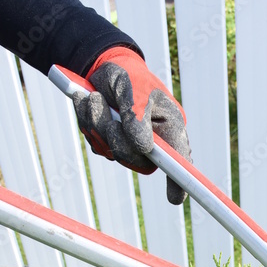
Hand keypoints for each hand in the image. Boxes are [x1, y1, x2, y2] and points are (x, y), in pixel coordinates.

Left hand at [72, 46, 191, 204]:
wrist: (105, 69)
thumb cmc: (130, 77)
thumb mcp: (136, 88)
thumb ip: (139, 116)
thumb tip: (143, 146)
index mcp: (170, 131)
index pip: (179, 162)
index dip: (179, 182)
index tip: (176, 198)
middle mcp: (152, 145)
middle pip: (137, 161)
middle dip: (118, 139)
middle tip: (111, 117)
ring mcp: (129, 147)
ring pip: (111, 151)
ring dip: (98, 123)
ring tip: (95, 98)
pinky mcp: (108, 145)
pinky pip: (95, 143)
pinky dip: (88, 121)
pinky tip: (90, 103)